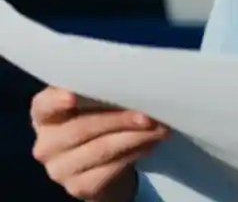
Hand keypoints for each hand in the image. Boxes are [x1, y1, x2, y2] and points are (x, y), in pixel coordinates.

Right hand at [31, 86, 168, 201]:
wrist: (104, 165)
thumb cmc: (100, 122)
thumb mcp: (96, 106)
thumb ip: (104, 94)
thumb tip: (136, 84)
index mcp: (45, 116)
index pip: (44, 105)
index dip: (56, 100)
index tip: (72, 96)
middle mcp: (46, 144)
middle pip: (81, 128)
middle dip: (119, 120)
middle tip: (149, 116)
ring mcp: (59, 169)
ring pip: (101, 149)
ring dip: (136, 137)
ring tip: (159, 129)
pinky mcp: (78, 186)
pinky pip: (111, 168)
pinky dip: (136, 153)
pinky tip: (150, 144)